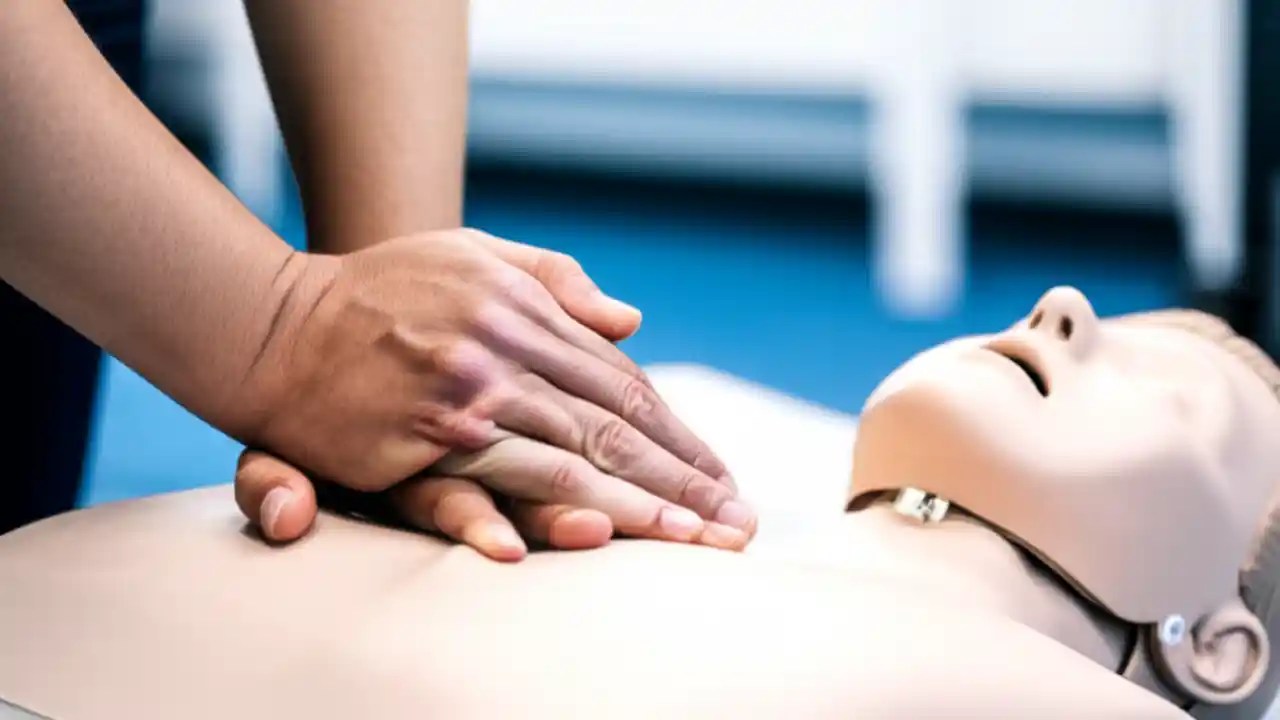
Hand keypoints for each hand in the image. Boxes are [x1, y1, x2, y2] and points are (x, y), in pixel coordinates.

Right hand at [235, 229, 755, 543]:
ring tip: (692, 542)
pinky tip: (587, 537)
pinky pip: (491, 479)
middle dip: (680, 480)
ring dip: (637, 503)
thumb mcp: (475, 254)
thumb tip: (631, 322)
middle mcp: (505, 350)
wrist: (279, 318)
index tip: (720, 478)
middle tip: (734, 525)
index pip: (622, 382)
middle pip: (614, 423)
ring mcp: (463, 395)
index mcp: (527, 309)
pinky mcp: (418, 437)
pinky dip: (538, 509)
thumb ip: (557, 282)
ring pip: (571, 455)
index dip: (676, 434)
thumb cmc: (386, 287)